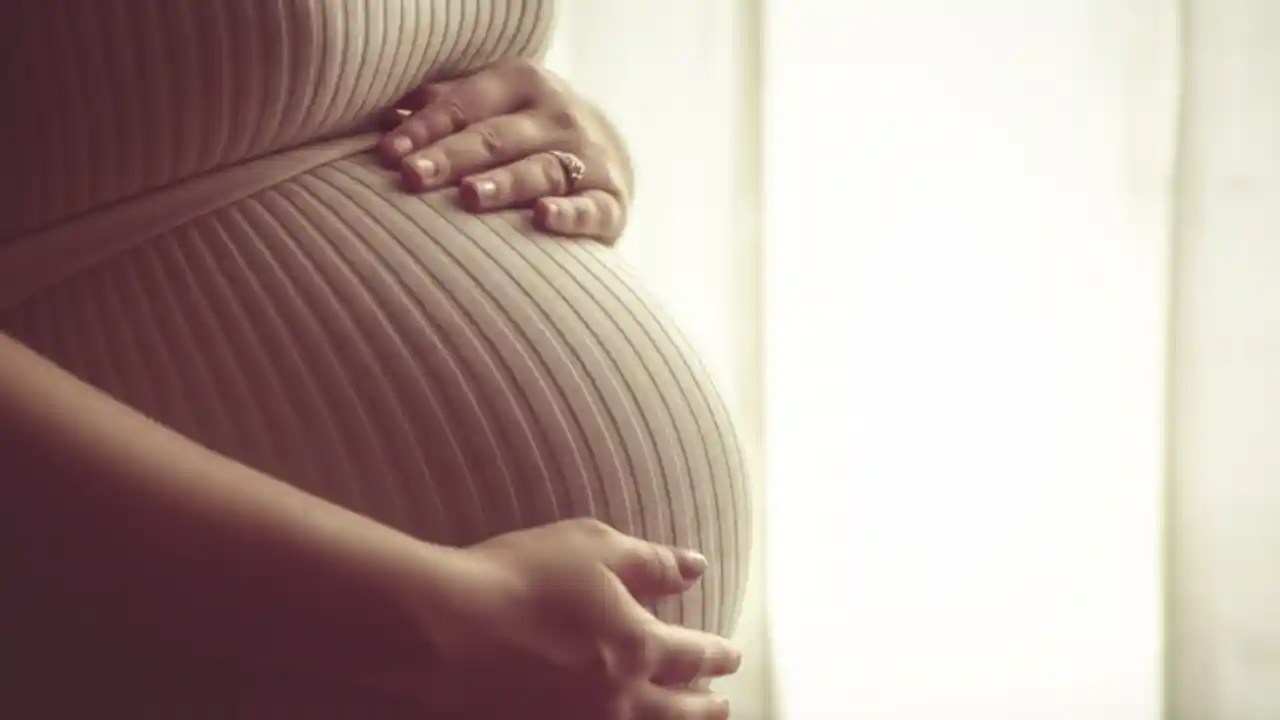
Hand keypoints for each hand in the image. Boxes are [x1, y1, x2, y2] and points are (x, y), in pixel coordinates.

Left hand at [378, 60, 632, 242]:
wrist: (611, 159)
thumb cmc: (530, 133)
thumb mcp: (495, 106)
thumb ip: (447, 105)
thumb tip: (384, 114)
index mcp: (524, 82)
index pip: (466, 105)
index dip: (426, 129)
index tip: (387, 153)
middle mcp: (559, 115)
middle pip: (497, 138)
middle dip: (453, 156)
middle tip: (413, 176)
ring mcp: (589, 158)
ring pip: (541, 170)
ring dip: (504, 183)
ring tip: (469, 195)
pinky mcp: (612, 202)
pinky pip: (591, 209)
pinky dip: (568, 215)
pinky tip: (542, 218)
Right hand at [404, 518, 739, 718]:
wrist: (441, 630)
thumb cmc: (519, 577)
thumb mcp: (593, 547)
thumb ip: (653, 561)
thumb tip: (698, 567)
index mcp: (639, 648)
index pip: (696, 654)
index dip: (718, 654)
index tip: (731, 655)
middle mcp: (620, 699)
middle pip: (682, 711)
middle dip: (706, 706)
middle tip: (721, 704)